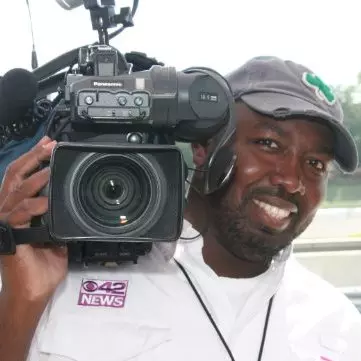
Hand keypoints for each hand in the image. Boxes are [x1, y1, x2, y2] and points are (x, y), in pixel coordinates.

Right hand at [0, 136, 67, 304]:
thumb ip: (58, 217)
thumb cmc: (42, 266)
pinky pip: (18, 215)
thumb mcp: (55, 235)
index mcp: (17, 209)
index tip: (48, 145)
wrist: (33, 291)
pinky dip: (32, 206)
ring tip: (51, 167)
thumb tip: (71, 203)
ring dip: (35, 178)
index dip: (33, 159)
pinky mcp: (7, 236)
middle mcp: (7, 211)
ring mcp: (5, 222)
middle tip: (49, 145)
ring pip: (16, 192)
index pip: (21, 177)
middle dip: (33, 157)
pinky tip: (45, 202)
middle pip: (15, 176)